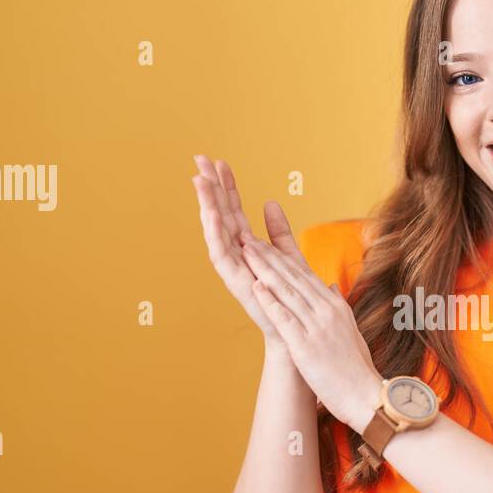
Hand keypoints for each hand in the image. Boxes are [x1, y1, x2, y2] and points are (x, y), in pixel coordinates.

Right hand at [191, 154, 289, 353]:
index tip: (219, 162)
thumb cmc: (290, 298)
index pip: (233, 209)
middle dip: (210, 188)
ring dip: (207, 205)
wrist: (293, 332)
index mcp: (247, 246)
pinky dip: (216, 234)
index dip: (226, 186)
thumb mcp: (287, 256)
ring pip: (215, 230)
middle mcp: (235, 254)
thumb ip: (278, 231)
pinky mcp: (234, 281)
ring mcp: (233, 267)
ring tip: (199, 181)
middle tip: (199, 160)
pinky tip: (212, 215)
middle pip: (219, 214)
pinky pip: (221, 254)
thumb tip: (270, 202)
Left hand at [237, 221, 383, 430]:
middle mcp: (327, 312)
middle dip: (268, 256)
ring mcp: (316, 327)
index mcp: (336, 307)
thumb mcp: (351, 331)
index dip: (282, 258)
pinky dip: (270, 301)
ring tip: (246, 252)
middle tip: (247, 238)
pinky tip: (255, 287)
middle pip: (293, 277)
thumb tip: (332, 287)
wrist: (367, 397)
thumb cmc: (358, 370)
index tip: (265, 243)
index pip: (305, 276)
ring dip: (265, 270)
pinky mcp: (306, 345)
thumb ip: (340, 307)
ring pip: (287, 291)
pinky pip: (285, 318)